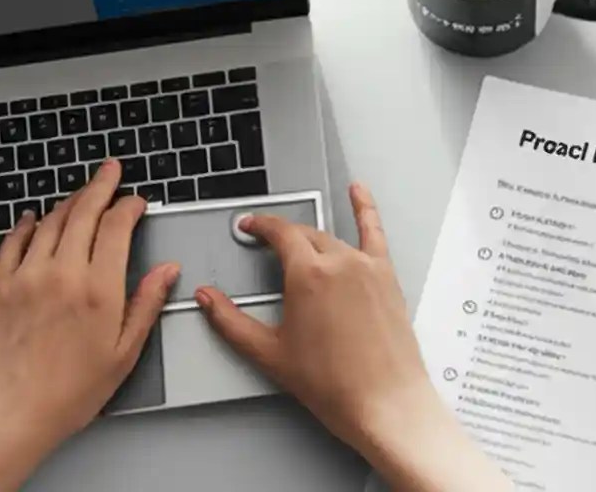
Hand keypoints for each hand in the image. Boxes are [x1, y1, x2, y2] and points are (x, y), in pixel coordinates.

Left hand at [0, 159, 179, 491]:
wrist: (14, 411)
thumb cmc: (72, 390)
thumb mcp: (126, 351)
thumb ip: (147, 304)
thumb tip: (167, 271)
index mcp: (99, 289)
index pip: (117, 226)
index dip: (129, 206)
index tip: (137, 202)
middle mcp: (62, 274)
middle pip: (83, 212)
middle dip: (101, 186)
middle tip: (110, 170)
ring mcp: (27, 277)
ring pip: (50, 221)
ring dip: (69, 201)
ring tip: (82, 193)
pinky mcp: (0, 286)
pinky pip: (13, 241)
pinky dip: (26, 224)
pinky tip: (33, 217)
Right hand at [195, 183, 510, 491]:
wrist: (383, 403)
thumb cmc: (334, 384)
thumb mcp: (269, 353)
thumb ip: (231, 322)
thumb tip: (209, 300)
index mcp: (308, 275)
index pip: (279, 234)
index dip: (260, 227)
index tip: (250, 226)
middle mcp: (339, 263)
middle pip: (304, 235)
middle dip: (283, 236)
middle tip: (267, 241)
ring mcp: (367, 267)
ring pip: (333, 238)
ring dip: (313, 237)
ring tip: (299, 241)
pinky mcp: (387, 277)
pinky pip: (375, 232)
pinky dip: (366, 208)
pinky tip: (359, 192)